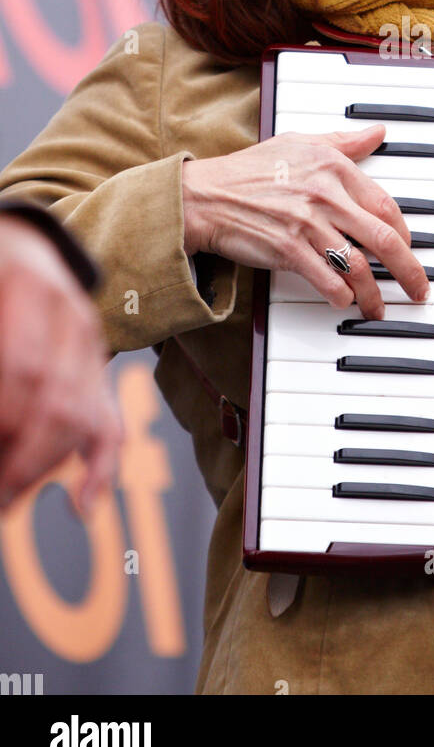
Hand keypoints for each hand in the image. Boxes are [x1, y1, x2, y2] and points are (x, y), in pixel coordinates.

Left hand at [0, 216, 122, 513]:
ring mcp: (90, 341)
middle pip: (55, 398)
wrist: (19, 243)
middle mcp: (70, 314)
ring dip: (41, 468)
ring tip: (8, 498)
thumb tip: (0, 422)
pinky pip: (110, 421)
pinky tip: (82, 503)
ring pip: (82, 414)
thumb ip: (2, 360)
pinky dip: (102, 467)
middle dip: (20, 458)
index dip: (5, 416)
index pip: (24, 366)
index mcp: (30, 287)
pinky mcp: (96, 366)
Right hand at [182, 124, 430, 319]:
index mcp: (334, 168)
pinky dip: (340, 295)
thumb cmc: (252, 169)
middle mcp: (326, 195)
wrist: (207, 194)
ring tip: (379, 307)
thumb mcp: (301, 142)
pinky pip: (326, 279)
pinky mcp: (287, 249)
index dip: (405, 234)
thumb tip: (377, 133)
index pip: (386, 206)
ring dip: (374, 293)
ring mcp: (307, 224)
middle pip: (383, 239)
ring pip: (358, 265)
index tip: (410, 250)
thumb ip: (344, 142)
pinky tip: (344, 301)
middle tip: (418, 289)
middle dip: (408, 270)